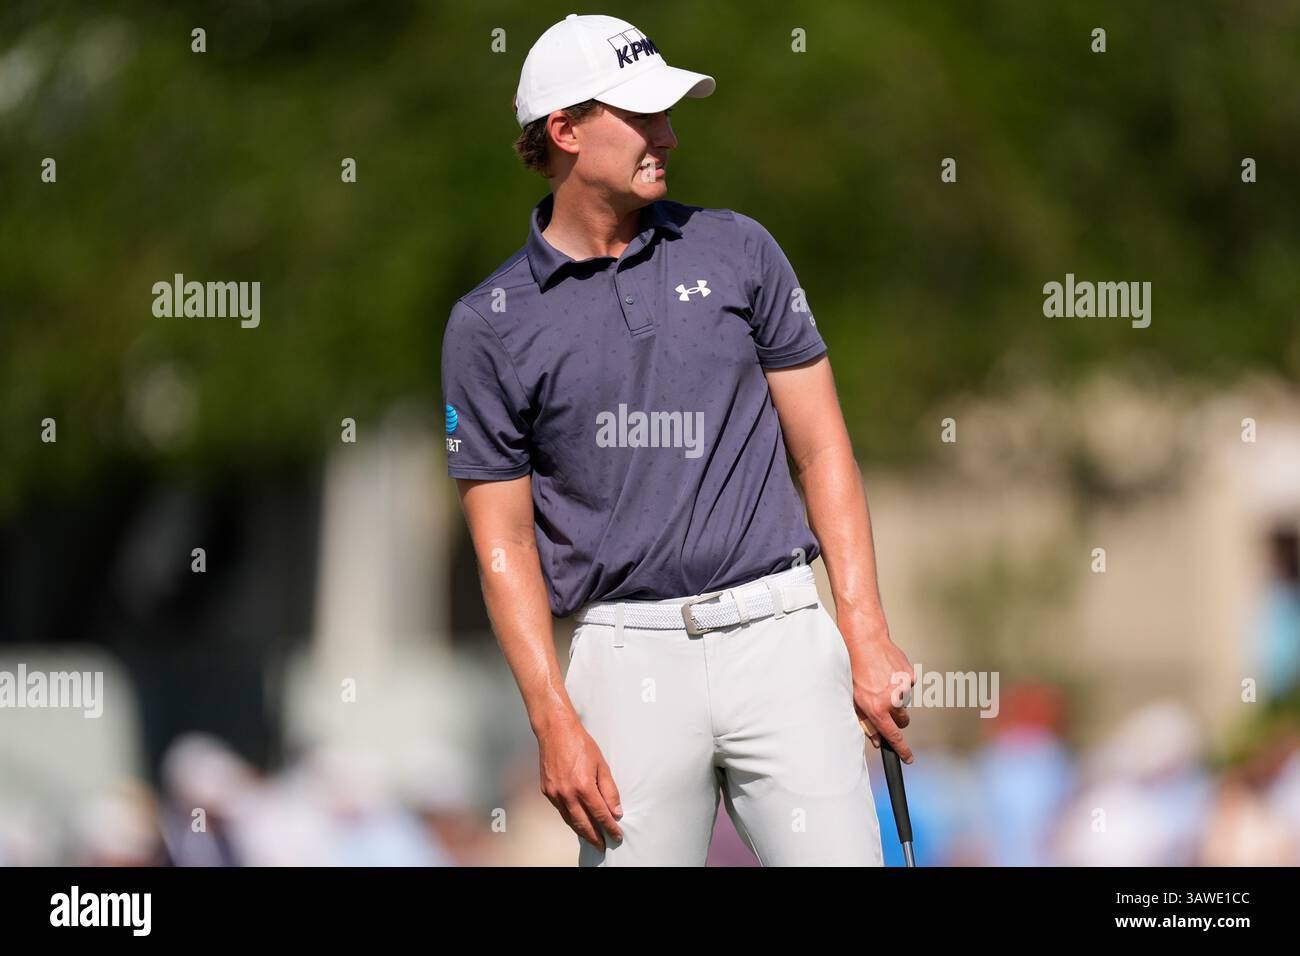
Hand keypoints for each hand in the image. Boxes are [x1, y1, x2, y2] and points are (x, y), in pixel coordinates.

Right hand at [538, 712, 623, 849]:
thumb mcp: (601, 765)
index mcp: (583, 787)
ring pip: (570, 820)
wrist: (555, 731)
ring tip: (591, 837)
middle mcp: (567, 794)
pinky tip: (577, 819)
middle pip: (583, 824)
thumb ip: (609, 790)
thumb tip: (615, 811)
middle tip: (603, 845)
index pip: (600, 815)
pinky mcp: (547, 791)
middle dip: (594, 837)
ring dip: (581, 830)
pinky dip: (570, 817)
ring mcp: (555, 794)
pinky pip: (560, 810)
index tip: (617, 835)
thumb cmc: (580, 744)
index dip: (610, 828)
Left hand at [845, 633, 915, 763]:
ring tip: (880, 681)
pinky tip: (887, 671)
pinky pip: (907, 686)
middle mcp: (892, 700)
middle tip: (884, 705)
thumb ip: (865, 721)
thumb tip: (875, 739)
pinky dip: (899, 683)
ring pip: (905, 703)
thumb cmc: (854, 667)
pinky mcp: (909, 675)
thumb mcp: (853, 698)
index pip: (892, 735)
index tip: (908, 758)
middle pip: (903, 721)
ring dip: (896, 698)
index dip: (901, 750)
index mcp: (876, 708)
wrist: (865, 640)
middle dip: (896, 718)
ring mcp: (903, 688)